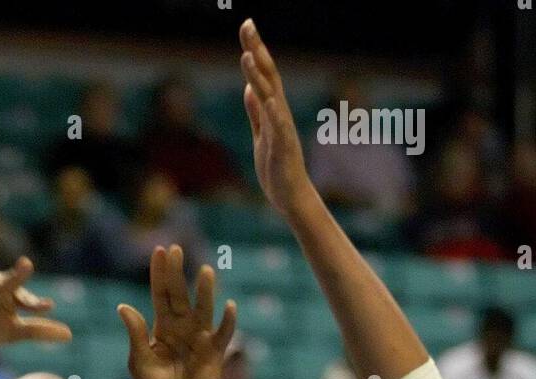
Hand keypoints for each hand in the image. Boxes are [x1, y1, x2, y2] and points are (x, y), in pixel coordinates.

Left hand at [118, 244, 235, 378]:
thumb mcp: (140, 364)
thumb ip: (136, 335)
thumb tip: (123, 307)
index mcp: (162, 328)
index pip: (161, 295)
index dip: (160, 274)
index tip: (159, 250)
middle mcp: (182, 328)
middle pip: (180, 296)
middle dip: (178, 273)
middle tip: (176, 249)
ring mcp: (201, 339)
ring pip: (204, 309)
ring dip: (205, 292)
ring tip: (206, 271)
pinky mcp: (215, 354)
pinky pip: (224, 334)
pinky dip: (228, 322)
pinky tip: (229, 307)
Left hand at [239, 19, 313, 218]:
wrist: (289, 197)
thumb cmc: (276, 168)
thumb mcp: (260, 135)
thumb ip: (256, 112)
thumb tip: (250, 89)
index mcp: (272, 111)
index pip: (262, 74)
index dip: (254, 50)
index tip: (246, 25)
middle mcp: (279, 114)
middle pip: (268, 76)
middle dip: (257, 50)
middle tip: (248, 24)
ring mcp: (282, 129)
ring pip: (271, 97)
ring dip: (260, 76)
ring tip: (248, 55)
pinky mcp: (283, 148)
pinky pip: (279, 128)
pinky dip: (272, 113)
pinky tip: (266, 98)